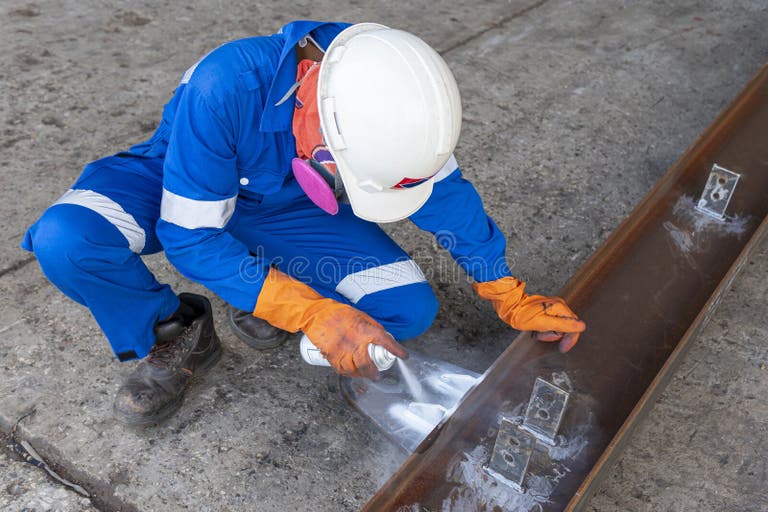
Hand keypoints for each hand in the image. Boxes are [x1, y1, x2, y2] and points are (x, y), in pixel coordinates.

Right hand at [253, 267, 407, 378]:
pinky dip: (349, 373)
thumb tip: (384, 338)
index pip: (386, 342)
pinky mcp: (331, 356)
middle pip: (367, 364)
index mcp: (365, 330)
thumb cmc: (340, 313)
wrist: (317, 315)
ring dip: (362, 375)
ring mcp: (342, 351)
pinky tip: (353, 373)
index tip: (404, 356)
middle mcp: (355, 343)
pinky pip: (342, 369)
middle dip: (374, 373)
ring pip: (354, 370)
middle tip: (378, 375)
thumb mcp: (362, 316)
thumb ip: (373, 328)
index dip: (397, 350)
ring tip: (366, 375)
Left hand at [473, 276, 585, 352]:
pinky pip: (552, 323)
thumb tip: (581, 326)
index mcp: (559, 308)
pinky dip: (545, 329)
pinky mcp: (547, 309)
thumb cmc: (522, 315)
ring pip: (558, 326)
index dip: (570, 339)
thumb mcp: (542, 323)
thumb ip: (562, 325)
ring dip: (548, 333)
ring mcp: (553, 307)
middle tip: (541, 335)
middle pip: (566, 327)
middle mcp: (558, 306)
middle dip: (554, 335)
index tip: (563, 348)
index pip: (574, 326)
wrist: (510, 306)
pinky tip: (537, 329)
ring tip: (537, 332)